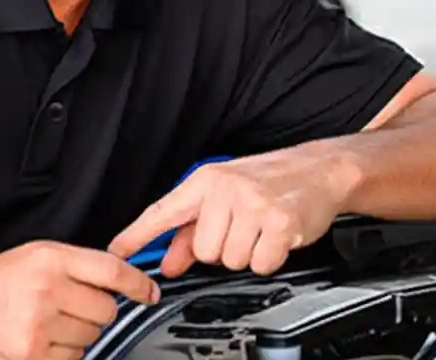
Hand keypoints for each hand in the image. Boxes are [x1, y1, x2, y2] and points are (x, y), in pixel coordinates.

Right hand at [0, 240, 159, 359]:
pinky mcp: (32, 353)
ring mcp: (39, 323)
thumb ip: (78, 265)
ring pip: (92, 336)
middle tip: (72, 304)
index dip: (138, 283)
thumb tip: (125, 279)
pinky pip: (74, 357)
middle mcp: (46, 288)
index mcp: (50, 258)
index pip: (111, 271)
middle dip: (97, 310)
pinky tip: (43, 337)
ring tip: (50, 320)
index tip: (149, 292)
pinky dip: (65, 351)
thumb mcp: (36, 255)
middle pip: (106, 309)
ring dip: (80, 332)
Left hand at [108, 152, 351, 277]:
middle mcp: (227, 189)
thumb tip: (168, 262)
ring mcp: (254, 205)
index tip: (116, 251)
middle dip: (223, 249)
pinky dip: (270, 258)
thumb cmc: (269, 181)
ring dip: (247, 254)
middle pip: (204, 251)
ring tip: (260, 230)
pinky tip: (277, 237)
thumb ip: (191, 231)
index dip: (136, 234)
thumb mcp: (225, 197)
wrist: (319, 169)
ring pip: (231, 261)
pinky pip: (260, 265)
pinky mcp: (280, 224)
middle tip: (243, 229)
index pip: (163, 211)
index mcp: (206, 180)